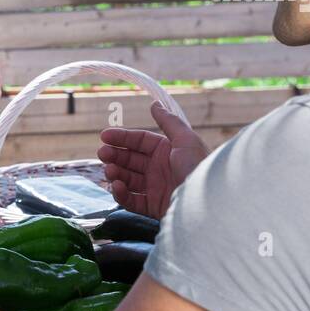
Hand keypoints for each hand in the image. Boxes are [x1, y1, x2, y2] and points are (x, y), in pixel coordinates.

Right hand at [98, 101, 209, 219]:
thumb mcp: (186, 140)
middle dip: (115, 155)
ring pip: (128, 179)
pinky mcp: (152, 207)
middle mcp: (160, 168)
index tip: (104, 136)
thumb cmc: (198, 167)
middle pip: (130, 160)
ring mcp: (155, 188)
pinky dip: (121, 194)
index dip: (121, 138)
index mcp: (167, 151)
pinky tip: (117, 186)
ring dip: (116, 173)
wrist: (206, 202)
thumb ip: (168, 122)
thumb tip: (155, 104)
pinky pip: (132, 200)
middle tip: (103, 154)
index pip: (139, 142)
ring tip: (110, 171)